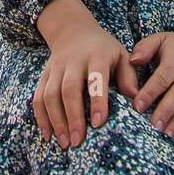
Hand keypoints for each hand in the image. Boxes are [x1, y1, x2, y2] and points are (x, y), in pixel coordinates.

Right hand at [32, 0, 140, 149]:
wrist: (74, 30)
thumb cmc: (103, 50)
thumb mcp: (121, 55)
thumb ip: (128, 76)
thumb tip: (135, 99)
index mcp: (96, 56)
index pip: (95, 79)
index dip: (97, 101)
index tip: (98, 123)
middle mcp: (73, 61)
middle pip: (69, 89)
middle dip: (73, 117)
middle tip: (78, 142)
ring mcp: (56, 68)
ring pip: (50, 94)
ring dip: (56, 120)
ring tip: (65, 143)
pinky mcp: (45, 75)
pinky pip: (38, 97)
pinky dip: (41, 118)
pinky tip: (48, 136)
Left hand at [128, 22, 173, 140]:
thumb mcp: (161, 39)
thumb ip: (145, 47)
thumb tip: (133, 60)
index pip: (163, 78)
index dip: (151, 92)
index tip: (137, 105)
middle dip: (164, 111)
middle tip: (152, 125)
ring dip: (173, 123)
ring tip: (161, 136)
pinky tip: (171, 139)